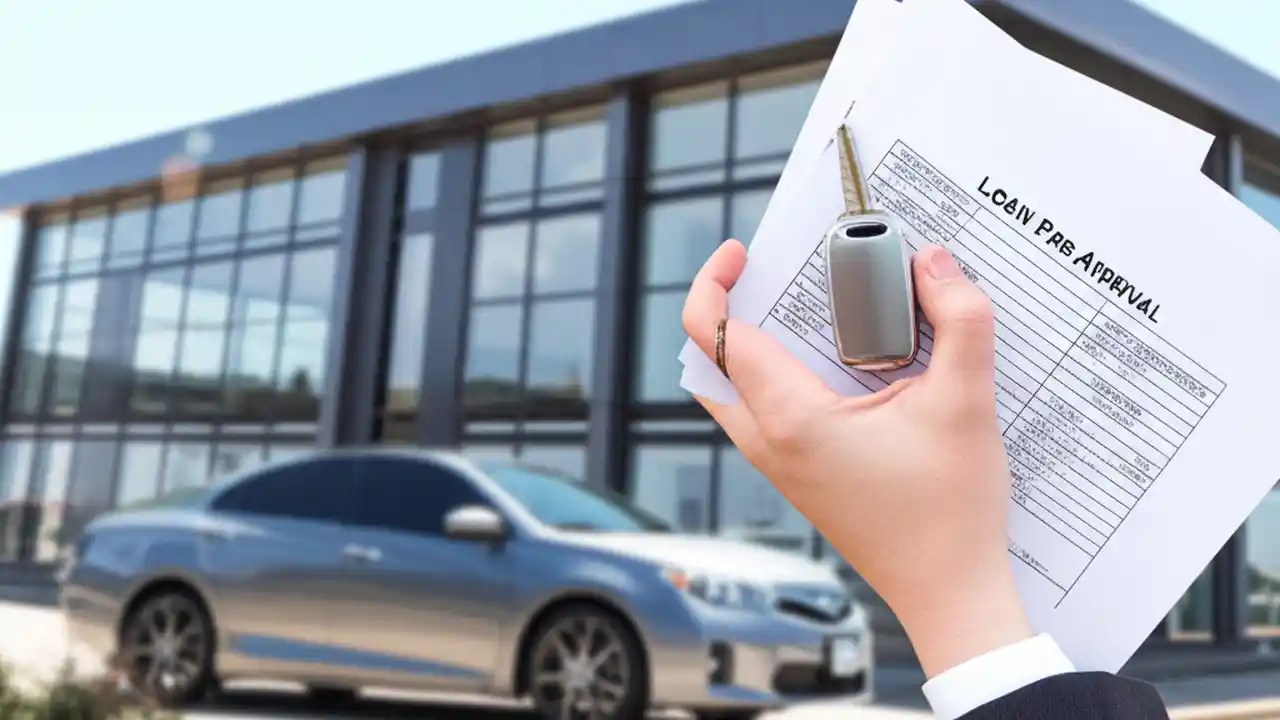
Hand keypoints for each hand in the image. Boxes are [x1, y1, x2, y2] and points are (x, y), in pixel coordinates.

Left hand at [683, 240, 1030, 676]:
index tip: (741, 252)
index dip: (713, 281)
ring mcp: (779, 468)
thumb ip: (961, 319)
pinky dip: (775, 378)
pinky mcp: (798, 480)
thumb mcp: (968, 403)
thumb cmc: (952, 511)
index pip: (715, 336)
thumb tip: (936, 263)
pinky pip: (762, 417)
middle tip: (766, 276)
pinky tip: (836, 363)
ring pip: (731, 395)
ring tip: (805, 311)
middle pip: (708, 365)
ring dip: (747, 346)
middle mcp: (769, 445)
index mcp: (791, 420)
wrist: (951, 596)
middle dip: (723, 310)